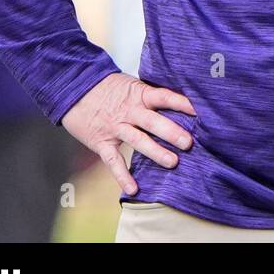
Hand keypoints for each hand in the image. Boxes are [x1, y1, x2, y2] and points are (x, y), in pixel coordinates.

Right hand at [61, 73, 196, 195]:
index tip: (199, 110)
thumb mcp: (133, 85)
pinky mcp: (101, 142)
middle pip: (153, 121)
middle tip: (189, 143)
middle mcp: (129, 111)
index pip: (164, 97)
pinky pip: (113, 161)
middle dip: (171, 132)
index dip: (181, 103)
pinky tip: (134, 188)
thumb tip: (183, 103)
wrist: (74, 88)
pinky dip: (122, 175)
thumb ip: (153, 96)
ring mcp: (115, 127)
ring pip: (137, 140)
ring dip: (155, 152)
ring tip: (173, 162)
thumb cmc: (109, 87)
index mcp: (139, 95)